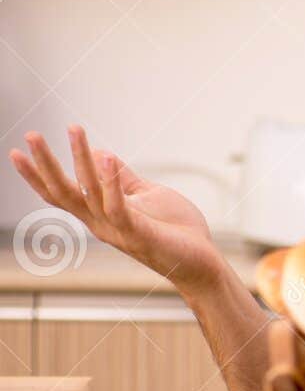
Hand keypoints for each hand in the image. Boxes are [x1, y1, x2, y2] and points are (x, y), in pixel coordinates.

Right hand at [10, 126, 225, 294]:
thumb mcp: (146, 196)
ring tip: (73, 130)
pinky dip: (112, 182)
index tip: (18, 150)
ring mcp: (117, 229)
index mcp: (100, 214)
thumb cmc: (175, 230)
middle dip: (45, 164)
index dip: (38, 174)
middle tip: (30, 135)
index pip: (61, 192)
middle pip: (64, 192)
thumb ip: (123, 178)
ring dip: (80, 158)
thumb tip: (101, 153)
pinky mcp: (138, 232)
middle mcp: (100, 223)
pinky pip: (118, 206)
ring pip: (89, 192)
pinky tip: (106, 157)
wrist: (201, 261)